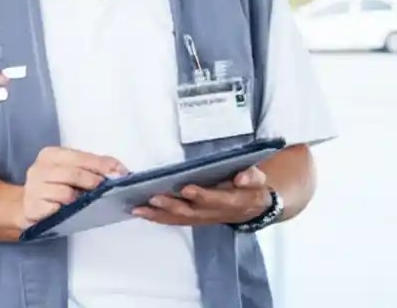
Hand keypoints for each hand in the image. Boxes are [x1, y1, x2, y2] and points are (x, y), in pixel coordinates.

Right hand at [22, 147, 127, 228]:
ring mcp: (33, 188)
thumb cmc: (54, 186)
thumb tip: (119, 170)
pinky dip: (65, 211)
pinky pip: (55, 209)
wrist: (25, 204)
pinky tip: (68, 211)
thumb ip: (94, 166)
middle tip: (106, 190)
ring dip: (80, 199)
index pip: (80, 157)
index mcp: (50, 155)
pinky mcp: (32, 207)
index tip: (119, 173)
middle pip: (73, 173)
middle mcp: (39, 168)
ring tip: (86, 202)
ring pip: (65, 193)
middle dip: (93, 182)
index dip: (101, 165)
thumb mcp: (71, 170)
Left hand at [133, 166, 271, 226]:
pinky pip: (174, 220)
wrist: (254, 207)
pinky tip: (141, 212)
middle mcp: (215, 213)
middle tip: (154, 197)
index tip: (187, 188)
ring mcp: (203, 218)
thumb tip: (242, 177)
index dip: (203, 196)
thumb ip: (251, 176)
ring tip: (138, 208)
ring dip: (158, 214)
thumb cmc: (252, 188)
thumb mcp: (258, 179)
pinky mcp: (194, 219)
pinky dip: (158, 217)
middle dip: (172, 205)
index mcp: (233, 202)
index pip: (217, 200)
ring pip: (179, 218)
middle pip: (192, 212)